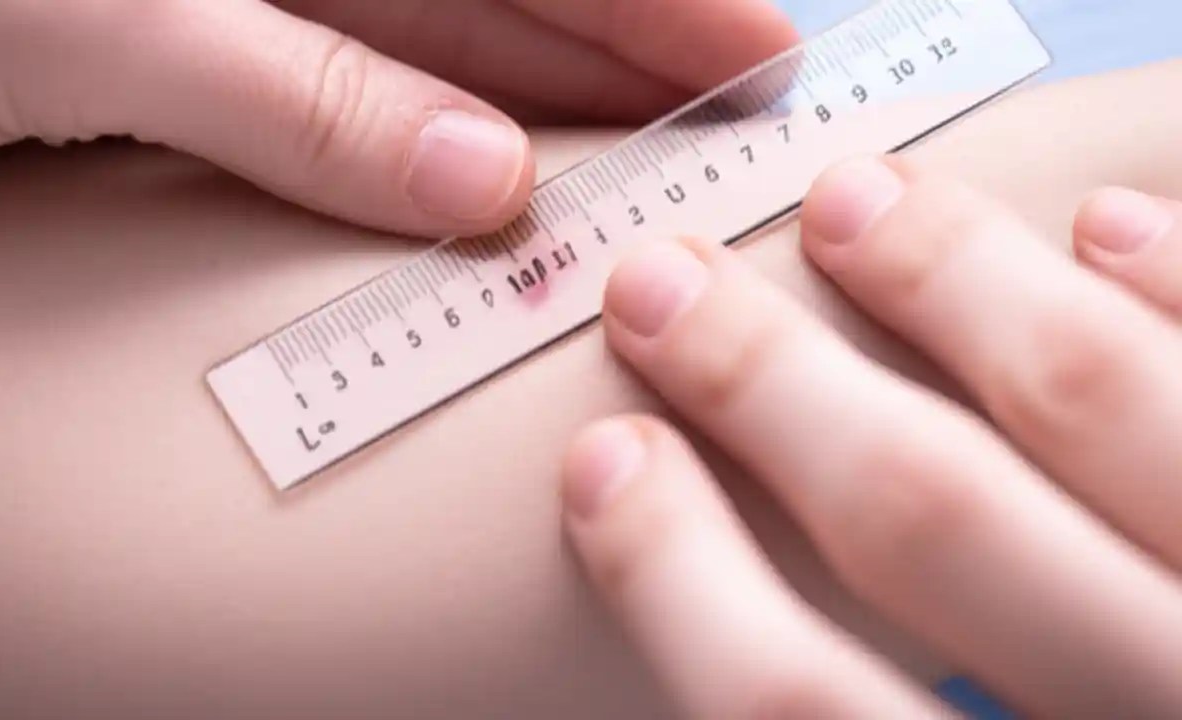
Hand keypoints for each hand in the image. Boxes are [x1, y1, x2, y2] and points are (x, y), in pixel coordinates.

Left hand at [0, 0, 794, 236]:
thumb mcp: (74, 16)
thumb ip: (285, 87)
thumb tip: (476, 172)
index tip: (748, 47)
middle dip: (617, 35)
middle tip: (747, 95)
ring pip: (413, 45)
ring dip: (537, 92)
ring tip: (657, 134)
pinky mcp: (162, 50)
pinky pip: (322, 96)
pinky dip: (408, 136)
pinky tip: (490, 162)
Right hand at [560, 157, 1181, 717]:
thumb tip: (708, 611)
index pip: (792, 709)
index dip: (672, 574)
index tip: (601, 462)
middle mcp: (1151, 716)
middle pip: (931, 523)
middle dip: (769, 385)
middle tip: (664, 285)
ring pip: (1116, 409)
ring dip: (966, 287)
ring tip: (859, 199)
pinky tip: (1103, 224)